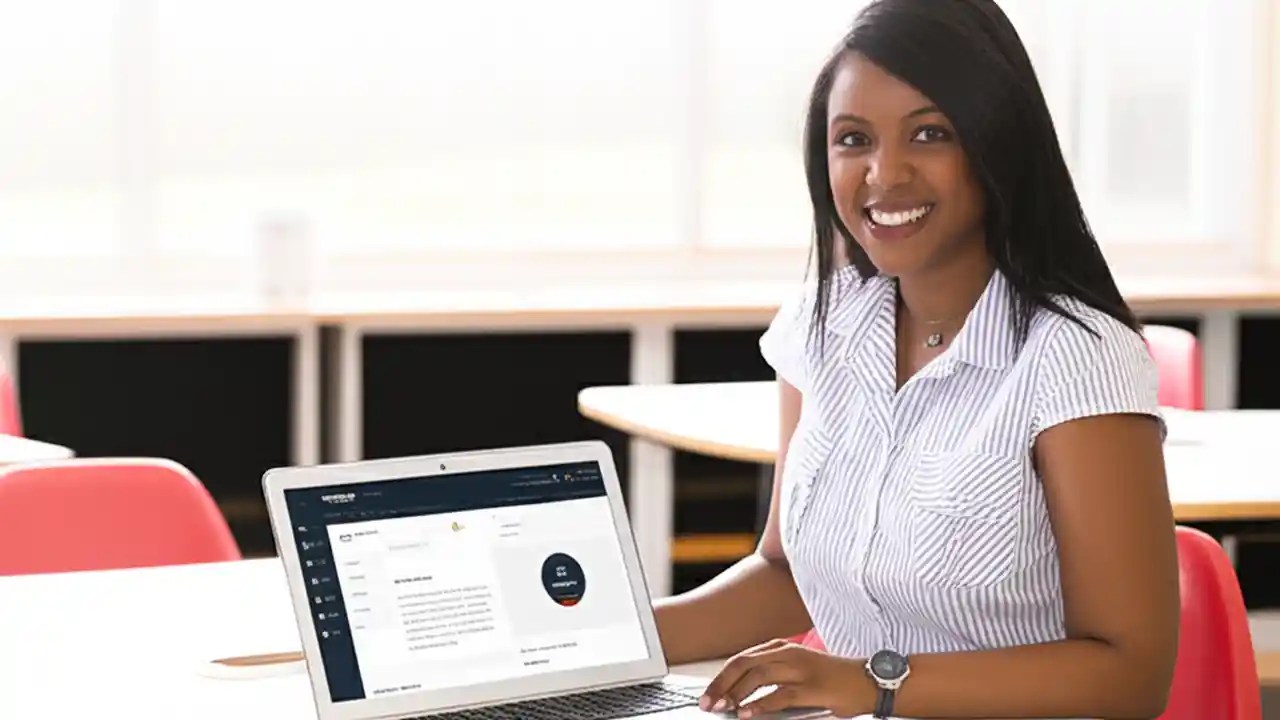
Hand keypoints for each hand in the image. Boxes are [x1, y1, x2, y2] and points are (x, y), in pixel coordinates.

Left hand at [698, 639, 872, 718]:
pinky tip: (746, 714)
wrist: (867, 681)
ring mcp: (800, 669)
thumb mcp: (796, 671)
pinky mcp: (811, 687)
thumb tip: (740, 699)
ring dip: (736, 694)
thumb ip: (771, 680)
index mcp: (781, 648)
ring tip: (723, 708)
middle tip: (708, 703)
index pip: (741, 659)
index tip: (707, 694)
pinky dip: (759, 705)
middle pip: (743, 664)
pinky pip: (779, 695)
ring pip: (757, 676)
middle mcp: (788, 653)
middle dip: (721, 684)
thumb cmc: (831, 679)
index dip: (721, 677)